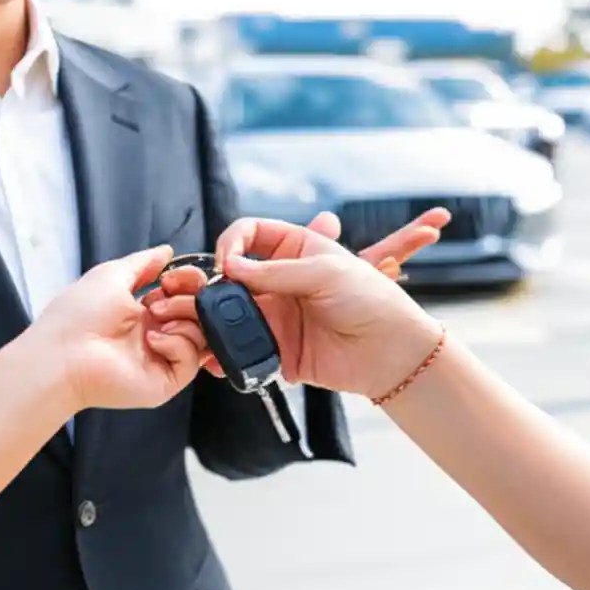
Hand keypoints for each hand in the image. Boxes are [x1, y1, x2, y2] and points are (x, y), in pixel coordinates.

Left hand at [16, 245, 209, 412]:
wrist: (64, 354)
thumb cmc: (79, 314)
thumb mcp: (112, 275)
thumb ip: (143, 263)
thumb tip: (166, 251)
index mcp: (145, 311)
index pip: (187, 294)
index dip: (190, 283)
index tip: (177, 278)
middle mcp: (158, 333)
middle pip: (200, 313)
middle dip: (188, 299)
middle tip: (160, 301)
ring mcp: (163, 357)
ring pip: (202, 335)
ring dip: (184, 319)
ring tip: (155, 319)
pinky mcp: (166, 380)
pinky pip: (191, 359)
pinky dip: (177, 344)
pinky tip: (152, 341)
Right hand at [147, 216, 444, 397]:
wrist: (392, 353)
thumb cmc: (370, 300)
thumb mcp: (325, 273)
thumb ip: (275, 271)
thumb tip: (229, 267)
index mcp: (296, 249)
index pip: (250, 233)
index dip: (232, 242)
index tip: (226, 261)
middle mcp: (281, 280)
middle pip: (232, 274)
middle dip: (212, 284)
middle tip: (200, 298)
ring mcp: (277, 314)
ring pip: (230, 312)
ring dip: (211, 318)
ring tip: (196, 328)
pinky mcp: (276, 348)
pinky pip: (242, 348)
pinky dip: (224, 352)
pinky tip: (213, 355)